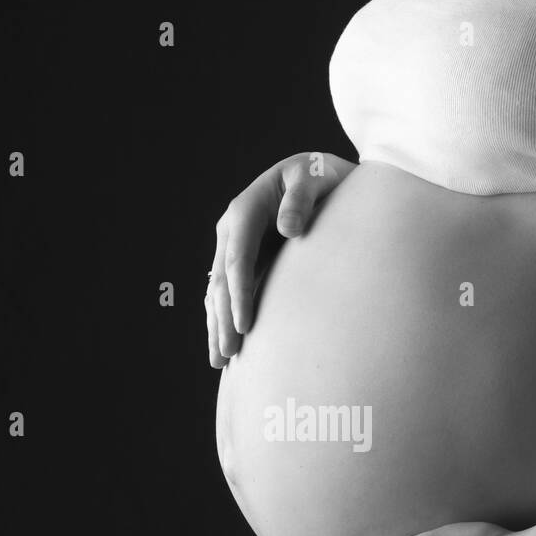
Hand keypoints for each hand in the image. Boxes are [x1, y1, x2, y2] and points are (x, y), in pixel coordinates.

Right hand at [206, 151, 353, 367]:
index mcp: (244, 210)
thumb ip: (301, 199)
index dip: (239, 295)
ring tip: (220, 361)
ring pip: (218, 291)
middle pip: (222, 281)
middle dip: (223, 320)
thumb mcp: (313, 177)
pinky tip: (224, 344)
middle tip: (228, 355)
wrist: (316, 175)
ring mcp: (232, 245)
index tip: (244, 326)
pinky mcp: (241, 258)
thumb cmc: (319, 176)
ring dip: (216, 325)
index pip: (237, 260)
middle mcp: (231, 229)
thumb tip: (288, 229)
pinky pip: (226, 292)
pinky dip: (223, 318)